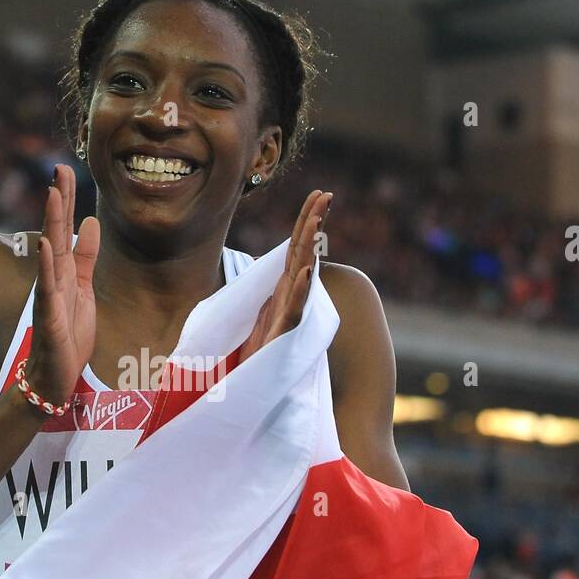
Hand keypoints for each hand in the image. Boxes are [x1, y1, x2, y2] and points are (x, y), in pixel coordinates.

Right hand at [25, 164, 98, 405]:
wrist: (54, 377)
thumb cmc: (68, 335)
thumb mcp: (84, 290)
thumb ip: (87, 257)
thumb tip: (91, 222)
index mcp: (63, 270)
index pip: (64, 228)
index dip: (67, 199)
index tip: (66, 169)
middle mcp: (52, 277)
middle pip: (55, 232)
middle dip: (59, 201)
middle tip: (60, 169)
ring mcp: (49, 296)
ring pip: (50, 254)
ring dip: (52, 224)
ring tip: (53, 195)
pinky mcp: (49, 318)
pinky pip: (46, 289)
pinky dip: (46, 266)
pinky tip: (46, 245)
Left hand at [239, 189, 331, 362]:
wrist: (253, 384)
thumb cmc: (257, 349)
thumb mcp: (261, 309)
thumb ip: (275, 290)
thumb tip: (283, 271)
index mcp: (284, 286)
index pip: (297, 247)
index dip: (307, 220)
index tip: (319, 195)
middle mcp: (290, 295)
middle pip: (303, 252)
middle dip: (313, 222)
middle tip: (325, 194)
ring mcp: (290, 312)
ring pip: (301, 274)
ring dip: (308, 247)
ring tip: (314, 222)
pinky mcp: (284, 333)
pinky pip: (293, 308)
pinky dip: (300, 289)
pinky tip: (304, 270)